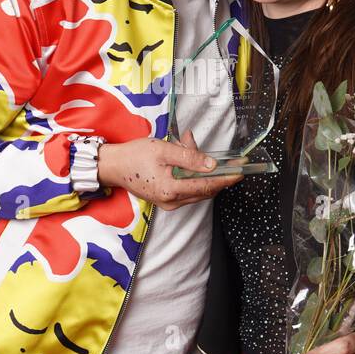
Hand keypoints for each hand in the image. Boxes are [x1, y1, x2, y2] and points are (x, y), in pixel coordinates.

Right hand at [97, 129, 241, 210]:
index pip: (207, 186)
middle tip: (233, 162)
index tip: (241, 171)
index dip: (226, 178)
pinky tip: (192, 161)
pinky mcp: (166, 200)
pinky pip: (188, 190)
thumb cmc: (135, 155)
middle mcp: (172, 201)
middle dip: (220, 176)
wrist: (113, 166)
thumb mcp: (164, 150)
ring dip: (206, 175)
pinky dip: (195, 177)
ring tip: (206, 155)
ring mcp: (169, 203)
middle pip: (205, 191)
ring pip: (197, 191)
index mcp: (171, 190)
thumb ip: (189, 156)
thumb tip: (211, 164)